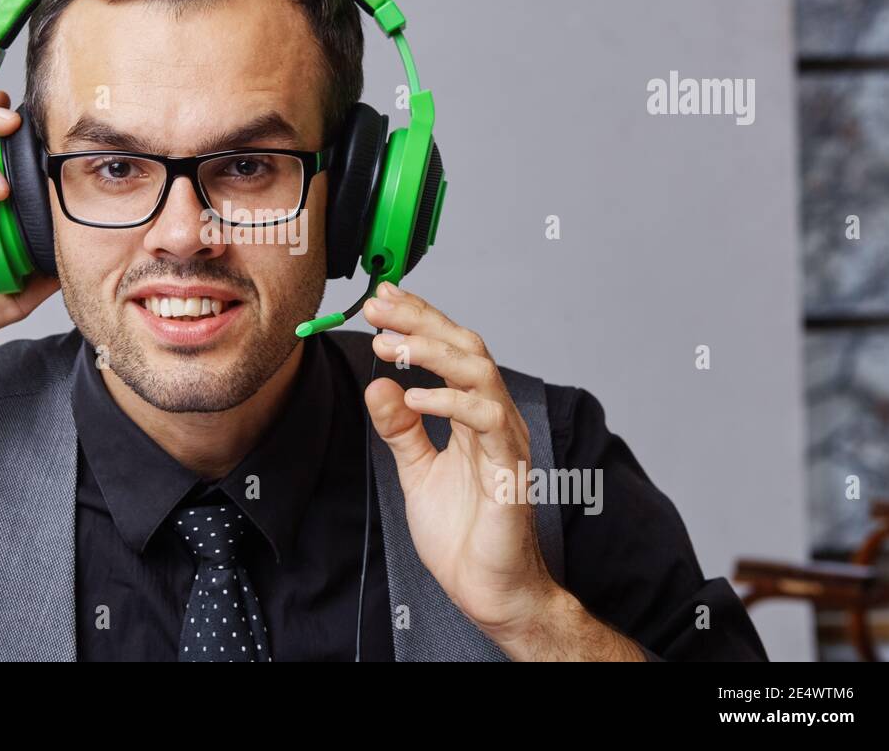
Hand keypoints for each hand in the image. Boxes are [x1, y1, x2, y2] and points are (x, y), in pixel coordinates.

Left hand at [361, 280, 557, 641]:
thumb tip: (379, 385)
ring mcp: (505, 442)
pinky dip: (450, 402)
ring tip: (391, 345)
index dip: (419, 320)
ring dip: (433, 353)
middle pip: (466, 349)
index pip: (450, 352)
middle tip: (379, 306)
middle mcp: (494, 420)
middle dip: (422, 321)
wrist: (488, 589)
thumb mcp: (416, 471)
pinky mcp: (508, 472)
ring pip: (480, 374)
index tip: (382, 298)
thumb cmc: (463, 533)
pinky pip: (486, 422)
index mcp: (473, 416)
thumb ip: (400, 429)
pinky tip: (414, 397)